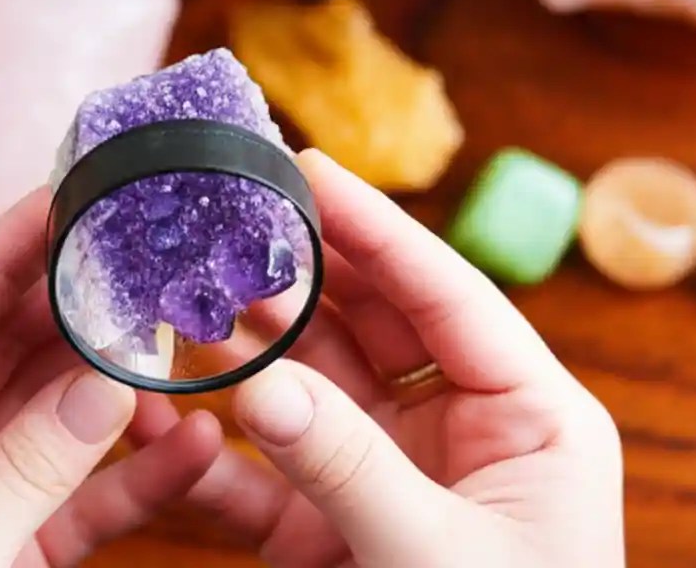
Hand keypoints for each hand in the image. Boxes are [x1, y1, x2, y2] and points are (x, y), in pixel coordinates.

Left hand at [0, 188, 223, 566]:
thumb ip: (26, 467)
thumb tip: (112, 380)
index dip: (5, 253)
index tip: (69, 198)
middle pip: (4, 359)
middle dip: (81, 319)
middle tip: (153, 271)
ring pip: (51, 425)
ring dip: (120, 398)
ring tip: (192, 365)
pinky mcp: (8, 551)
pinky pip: (78, 498)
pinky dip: (134, 479)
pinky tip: (196, 452)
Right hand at [133, 151, 624, 566]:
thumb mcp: (441, 558)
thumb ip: (351, 468)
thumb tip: (262, 386)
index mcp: (531, 419)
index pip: (446, 294)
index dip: (376, 227)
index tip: (307, 167)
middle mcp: (460, 432)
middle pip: (368, 325)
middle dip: (294, 275)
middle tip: (223, 220)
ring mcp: (391, 475)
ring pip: (309, 386)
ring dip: (245, 347)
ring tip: (179, 293)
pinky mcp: (332, 527)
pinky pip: (267, 469)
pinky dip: (216, 446)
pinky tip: (164, 412)